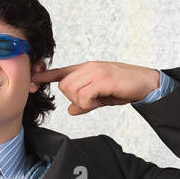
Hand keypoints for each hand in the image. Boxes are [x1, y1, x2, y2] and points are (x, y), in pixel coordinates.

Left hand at [33, 61, 160, 115]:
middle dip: (74, 98)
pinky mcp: (103, 79)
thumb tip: (71, 110)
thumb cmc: (125, 88)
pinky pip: (84, 96)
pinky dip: (89, 104)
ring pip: (71, 90)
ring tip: (98, 100)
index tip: (33, 80)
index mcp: (87, 68)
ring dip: (82, 102)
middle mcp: (89, 67)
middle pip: (64, 86)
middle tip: (92, 102)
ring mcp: (96, 72)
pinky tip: (100, 101)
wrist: (146, 83)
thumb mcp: (102, 96)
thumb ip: (86, 102)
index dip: (46, 76)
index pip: (61, 71)